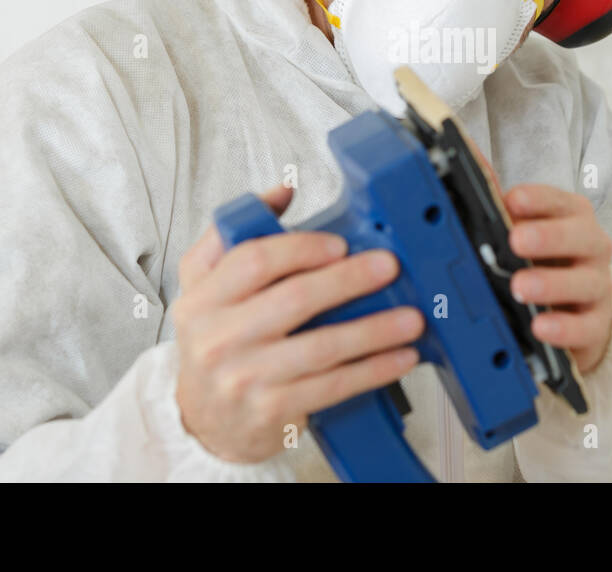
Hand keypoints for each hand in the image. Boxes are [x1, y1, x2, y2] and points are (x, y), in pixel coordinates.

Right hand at [171, 184, 424, 463]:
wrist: (202, 419)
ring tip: (410, 318)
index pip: (253, 260)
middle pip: (294, 299)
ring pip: (321, 348)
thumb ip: (236, 233)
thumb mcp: (205, 285)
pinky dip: (372, 370)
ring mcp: (245, 378)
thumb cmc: (212, 342)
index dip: (302, 248)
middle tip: (388, 267)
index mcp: (202, 298)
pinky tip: (399, 357)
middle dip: (349, 280)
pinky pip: (333, 386)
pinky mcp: (272, 410)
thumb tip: (281, 192)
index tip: (340, 244)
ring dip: (374, 330)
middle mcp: (218, 338)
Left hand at [504, 184, 611, 375]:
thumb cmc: (544, 263)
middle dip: (548, 236)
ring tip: (520, 287)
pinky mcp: (596, 324)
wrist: (576, 311)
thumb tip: (468, 163)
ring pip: (586, 281)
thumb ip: (499, 203)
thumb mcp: (524, 232)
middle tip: (516, 240)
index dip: (538, 199)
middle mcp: (592, 247)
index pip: (560, 201)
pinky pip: (586, 326)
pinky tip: (540, 327)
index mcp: (572, 218)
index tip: (513, 200)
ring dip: (552, 283)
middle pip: (580, 236)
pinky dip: (564, 328)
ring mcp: (597, 285)